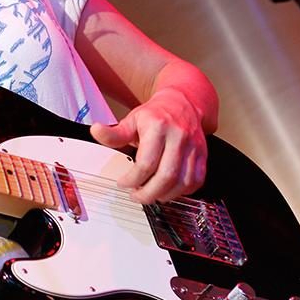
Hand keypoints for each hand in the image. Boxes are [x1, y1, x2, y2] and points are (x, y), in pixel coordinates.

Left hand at [90, 88, 207, 203]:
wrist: (182, 103)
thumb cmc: (155, 115)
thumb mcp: (131, 120)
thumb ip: (114, 133)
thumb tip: (96, 131)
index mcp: (158, 127)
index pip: (146, 163)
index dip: (132, 179)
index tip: (123, 183)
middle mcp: (179, 137)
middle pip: (166, 176)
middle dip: (149, 193)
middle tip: (136, 196)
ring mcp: (194, 147)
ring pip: (183, 182)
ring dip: (165, 195)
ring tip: (151, 194)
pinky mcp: (203, 155)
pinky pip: (196, 181)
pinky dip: (182, 192)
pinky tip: (169, 190)